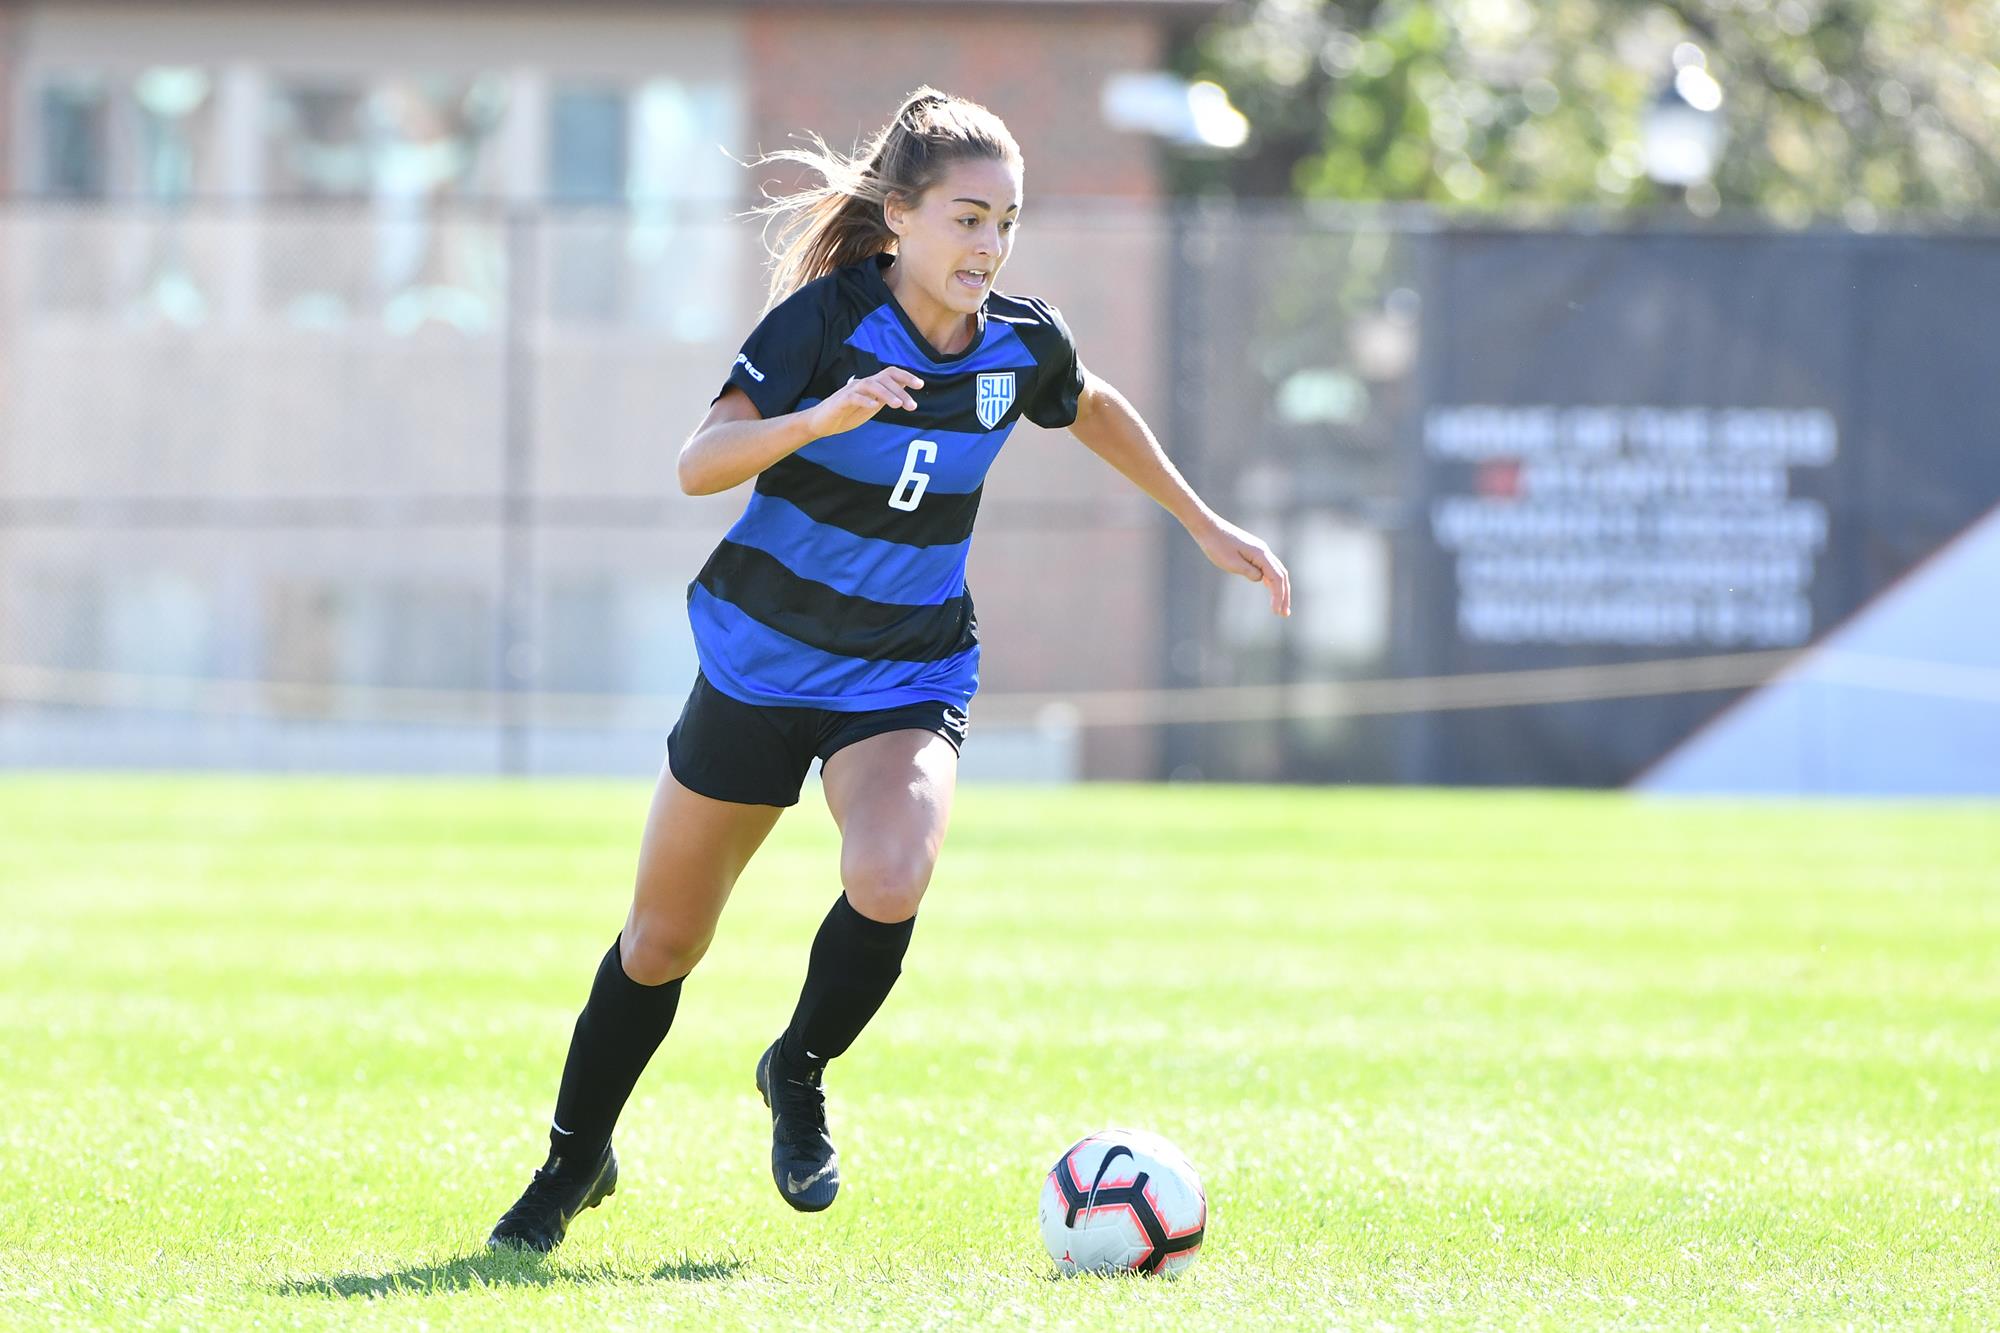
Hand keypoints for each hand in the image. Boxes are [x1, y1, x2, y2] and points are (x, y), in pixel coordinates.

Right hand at [804, 366, 924, 437]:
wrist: (821, 423)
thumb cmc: (846, 414)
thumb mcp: (871, 406)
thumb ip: (884, 398)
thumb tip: (903, 393)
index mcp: (871, 385)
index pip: (890, 374)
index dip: (906, 376)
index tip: (920, 385)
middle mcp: (862, 384)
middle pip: (884, 378)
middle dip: (900, 390)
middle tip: (912, 406)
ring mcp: (850, 391)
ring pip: (871, 385)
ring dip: (886, 394)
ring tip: (898, 405)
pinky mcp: (840, 401)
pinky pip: (853, 397)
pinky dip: (865, 400)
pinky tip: (874, 407)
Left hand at [1195, 517, 1291, 616]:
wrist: (1208, 528)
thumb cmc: (1217, 545)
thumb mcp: (1231, 562)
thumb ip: (1249, 572)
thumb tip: (1260, 579)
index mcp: (1261, 554)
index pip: (1276, 578)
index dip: (1279, 596)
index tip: (1277, 612)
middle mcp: (1264, 551)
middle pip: (1281, 576)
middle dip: (1284, 595)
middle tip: (1285, 614)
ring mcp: (1259, 551)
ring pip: (1276, 572)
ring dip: (1279, 589)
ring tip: (1280, 607)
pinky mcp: (1252, 552)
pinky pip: (1267, 568)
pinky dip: (1271, 581)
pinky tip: (1270, 590)